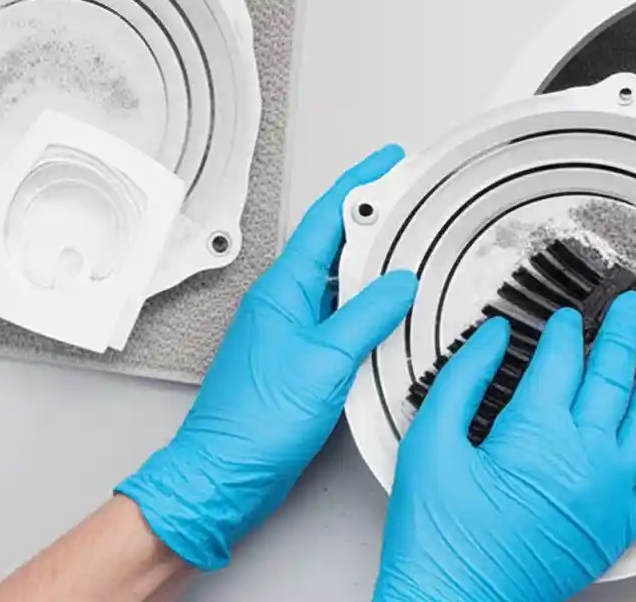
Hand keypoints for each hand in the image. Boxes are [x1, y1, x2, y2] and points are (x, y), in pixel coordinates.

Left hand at [117, 145, 417, 570]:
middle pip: (335, 243)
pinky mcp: (301, 357)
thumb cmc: (256, 424)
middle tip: (411, 200)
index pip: (328, 218)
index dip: (362, 184)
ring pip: (339, 280)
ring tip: (411, 247)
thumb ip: (368, 316)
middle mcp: (284, 302)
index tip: (389, 160)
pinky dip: (368, 303)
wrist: (224, 474)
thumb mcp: (326, 361)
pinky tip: (390, 311)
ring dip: (373, 260)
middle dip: (374, 216)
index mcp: (283, 289)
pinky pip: (341, 314)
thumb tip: (401, 282)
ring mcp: (291, 330)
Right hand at [374, 293, 635, 601]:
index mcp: (539, 432)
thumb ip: (463, 379)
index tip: (568, 314)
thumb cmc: (438, 539)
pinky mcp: (617, 529)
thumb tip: (494, 337)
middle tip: (630, 306)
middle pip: (612, 379)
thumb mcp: (429, 444)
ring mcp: (608, 494)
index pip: (564, 360)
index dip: (566, 329)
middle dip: (622, 335)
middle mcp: (585, 458)